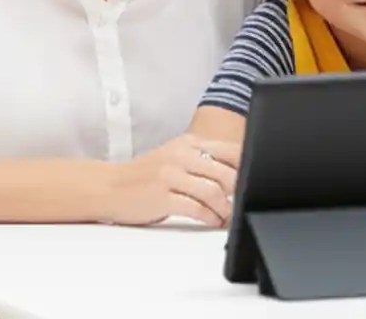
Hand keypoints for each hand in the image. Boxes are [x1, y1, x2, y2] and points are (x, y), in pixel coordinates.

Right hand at [101, 135, 240, 226]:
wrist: (109, 186)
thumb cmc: (146, 175)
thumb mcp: (176, 157)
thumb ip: (204, 161)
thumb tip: (238, 173)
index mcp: (188, 143)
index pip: (229, 150)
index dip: (247, 166)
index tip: (255, 179)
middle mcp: (180, 156)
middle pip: (225, 172)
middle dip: (239, 191)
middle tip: (243, 201)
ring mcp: (170, 176)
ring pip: (213, 191)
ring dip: (226, 208)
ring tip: (228, 216)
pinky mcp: (162, 197)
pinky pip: (196, 208)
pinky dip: (210, 217)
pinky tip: (213, 221)